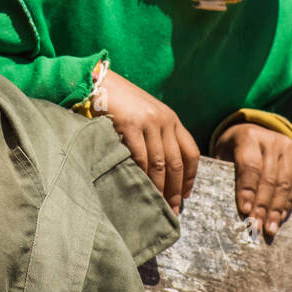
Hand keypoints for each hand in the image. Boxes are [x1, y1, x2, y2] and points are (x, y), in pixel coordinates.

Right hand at [97, 72, 198, 213]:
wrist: (100, 82)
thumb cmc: (121, 103)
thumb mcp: (147, 115)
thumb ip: (157, 135)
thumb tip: (162, 170)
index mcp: (172, 119)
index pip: (191, 152)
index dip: (190, 177)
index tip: (186, 195)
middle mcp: (164, 120)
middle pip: (177, 162)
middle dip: (176, 189)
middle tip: (172, 210)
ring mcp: (148, 122)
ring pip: (159, 163)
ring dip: (160, 188)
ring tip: (157, 205)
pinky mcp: (130, 124)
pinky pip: (139, 156)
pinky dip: (141, 175)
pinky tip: (139, 187)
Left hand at [212, 124, 291, 237]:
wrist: (253, 131)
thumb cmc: (233, 149)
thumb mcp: (224, 155)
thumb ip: (226, 174)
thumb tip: (227, 207)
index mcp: (248, 137)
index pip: (250, 166)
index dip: (248, 190)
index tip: (244, 211)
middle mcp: (271, 140)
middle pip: (269, 178)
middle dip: (262, 206)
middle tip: (256, 226)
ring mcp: (287, 147)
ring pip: (285, 183)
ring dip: (276, 209)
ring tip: (269, 228)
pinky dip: (288, 203)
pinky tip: (280, 217)